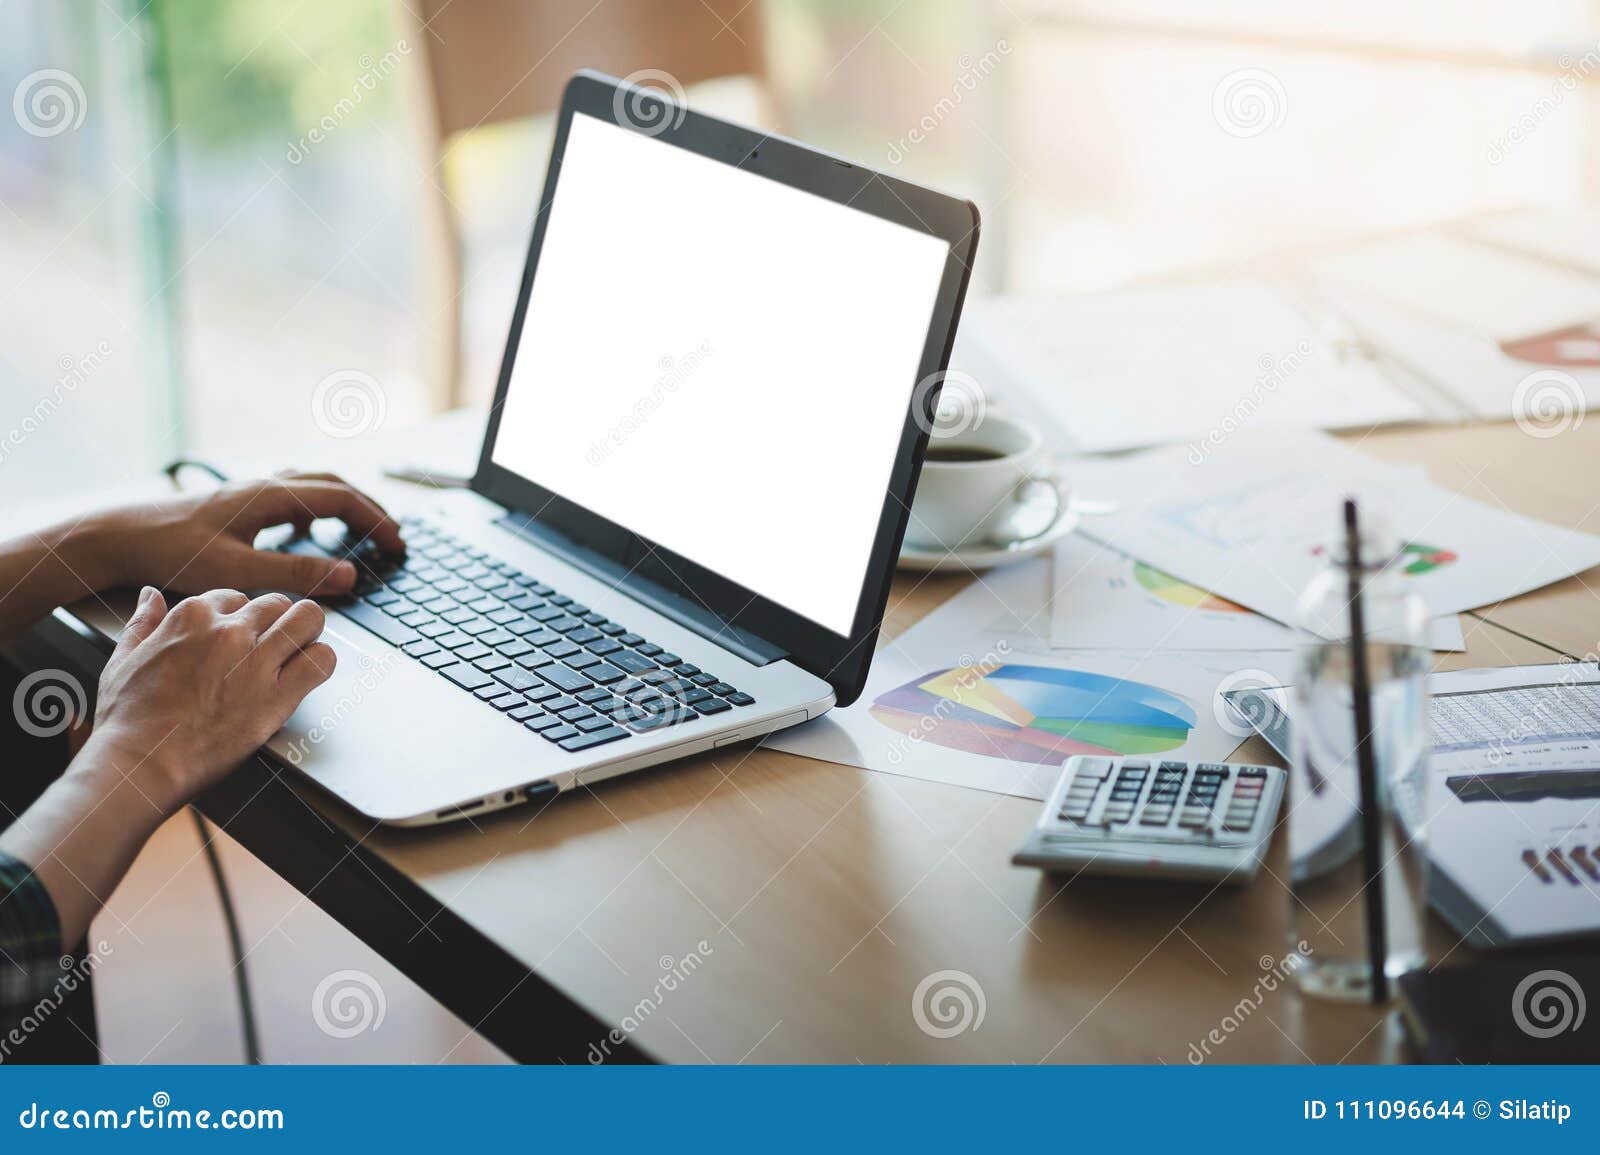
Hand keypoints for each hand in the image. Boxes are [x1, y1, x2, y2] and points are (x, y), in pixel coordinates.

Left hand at [82, 472, 403, 597]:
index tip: (398, 546)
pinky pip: (292, 494)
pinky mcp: (236, 502)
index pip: (343, 499)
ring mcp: (250, 491)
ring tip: (363, 526)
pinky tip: (307, 526)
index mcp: (272, 496)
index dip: (377, 522)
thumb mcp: (237, 570)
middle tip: (392, 537)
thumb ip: (295, 573)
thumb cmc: (170, 552)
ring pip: (314, 485)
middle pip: (334, 486)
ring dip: (345, 503)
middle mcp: (264, 486)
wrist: (118, 535)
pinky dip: (316, 505)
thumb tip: (348, 574)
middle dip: (369, 509)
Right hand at [82, 585, 335, 812]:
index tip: (241, 637)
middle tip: (275, 646)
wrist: (142, 762)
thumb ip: (143, 622)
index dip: (242, 618)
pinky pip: (321, 661)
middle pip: (277, 604)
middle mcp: (229, 632)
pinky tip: (309, 674)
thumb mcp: (123, 659)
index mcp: (192, 617)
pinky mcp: (278, 696)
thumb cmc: (129, 719)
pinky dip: (322, 663)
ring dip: (307, 633)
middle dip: (278, 622)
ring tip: (300, 651)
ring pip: (307, 620)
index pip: (236, 597)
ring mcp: (256, 662)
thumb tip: (150, 595)